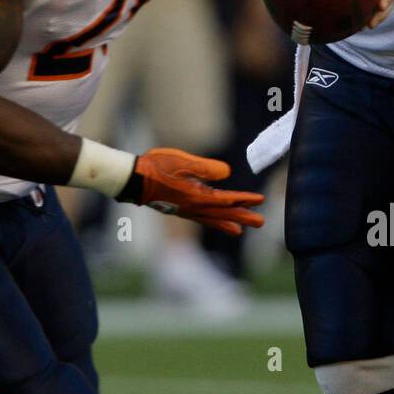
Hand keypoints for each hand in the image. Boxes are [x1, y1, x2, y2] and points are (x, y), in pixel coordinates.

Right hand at [122, 147, 264, 235]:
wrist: (132, 179)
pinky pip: (200, 218)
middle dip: (242, 216)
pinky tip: (214, 221)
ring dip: (228, 223)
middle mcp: (193, 207)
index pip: (226, 200)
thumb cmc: (155, 167)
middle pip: (223, 214)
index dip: (244, 200)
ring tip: (240, 231)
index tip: (260, 200)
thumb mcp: (181, 162)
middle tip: (261, 222)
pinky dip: (211, 221)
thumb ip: (205, 168)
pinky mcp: (178, 208)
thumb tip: (227, 173)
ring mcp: (185, 210)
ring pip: (212, 219)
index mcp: (196, 197)